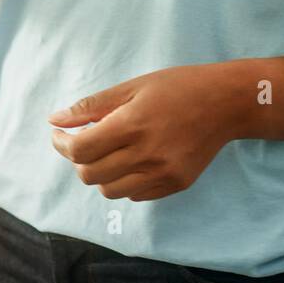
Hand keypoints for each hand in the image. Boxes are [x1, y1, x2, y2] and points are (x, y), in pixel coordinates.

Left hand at [49, 64, 244, 200]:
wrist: (228, 103)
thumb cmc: (177, 88)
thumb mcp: (131, 87)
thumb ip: (90, 107)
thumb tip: (54, 120)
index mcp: (133, 125)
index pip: (80, 150)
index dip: (62, 144)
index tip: (60, 135)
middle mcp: (148, 154)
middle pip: (90, 175)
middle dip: (78, 160)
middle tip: (84, 143)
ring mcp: (164, 173)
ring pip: (109, 191)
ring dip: (100, 174)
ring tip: (108, 153)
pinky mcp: (177, 184)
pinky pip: (135, 195)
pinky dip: (124, 182)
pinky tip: (132, 161)